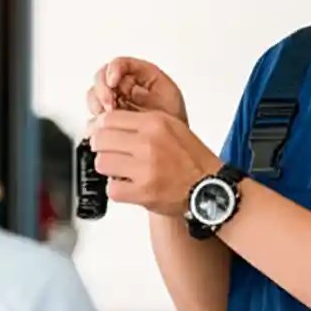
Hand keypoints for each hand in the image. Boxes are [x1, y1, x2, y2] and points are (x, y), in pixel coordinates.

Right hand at [87, 57, 187, 122]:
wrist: (174, 147)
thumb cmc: (176, 121)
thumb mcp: (168, 93)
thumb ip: (149, 78)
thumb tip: (125, 74)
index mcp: (139, 77)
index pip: (118, 65)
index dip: (113, 70)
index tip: (113, 82)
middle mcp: (124, 89)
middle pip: (101, 78)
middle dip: (102, 90)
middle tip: (110, 105)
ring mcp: (115, 105)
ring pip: (94, 96)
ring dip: (97, 105)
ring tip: (110, 117)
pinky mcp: (108, 123)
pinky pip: (93, 118)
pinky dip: (95, 122)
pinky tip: (106, 127)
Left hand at [88, 109, 222, 216]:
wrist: (209, 187)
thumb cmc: (192, 159)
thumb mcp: (171, 127)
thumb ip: (141, 123)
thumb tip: (107, 124)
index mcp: (155, 124)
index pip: (109, 119)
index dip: (102, 128)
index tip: (103, 135)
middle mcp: (148, 143)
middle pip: (101, 139)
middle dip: (102, 148)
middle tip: (111, 153)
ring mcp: (145, 168)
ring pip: (102, 163)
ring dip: (109, 169)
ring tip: (121, 171)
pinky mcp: (143, 192)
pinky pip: (112, 189)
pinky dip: (117, 189)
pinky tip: (128, 185)